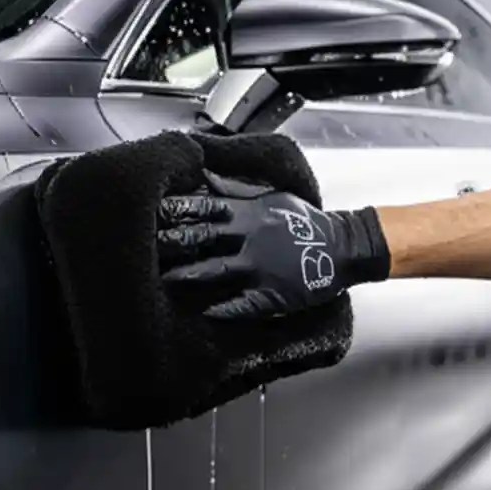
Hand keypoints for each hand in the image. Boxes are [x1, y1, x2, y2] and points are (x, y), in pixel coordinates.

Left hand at [157, 171, 390, 319]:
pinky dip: (225, 309)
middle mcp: (251, 238)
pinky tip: (207, 313)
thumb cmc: (304, 222)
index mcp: (250, 213)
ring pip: (217, 271)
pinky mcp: (272, 294)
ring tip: (165, 280)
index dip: (178, 210)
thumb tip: (204, 176)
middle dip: (175, 242)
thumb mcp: (271, 197)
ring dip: (190, 275)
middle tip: (148, 246)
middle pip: (205, 237)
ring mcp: (260, 267)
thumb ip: (236, 190)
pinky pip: (244, 304)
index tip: (153, 211)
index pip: (206, 208)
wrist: (342, 246)